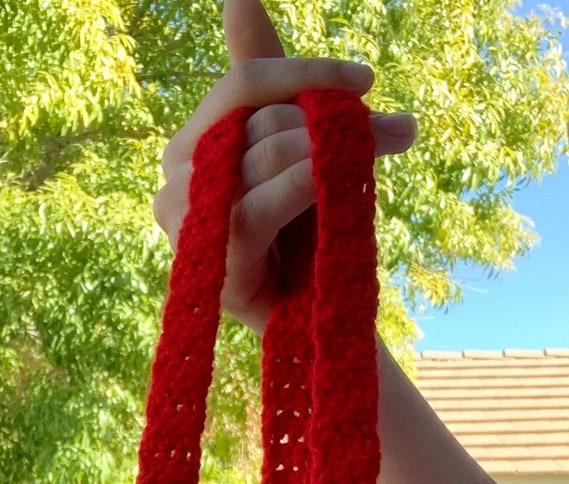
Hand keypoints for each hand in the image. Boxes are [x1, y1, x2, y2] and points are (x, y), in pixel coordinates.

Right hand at [152, 0, 416, 333]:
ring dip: (334, 149)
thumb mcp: (293, 152)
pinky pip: (265, 200)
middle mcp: (174, 178)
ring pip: (267, 152)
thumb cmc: (301, 236)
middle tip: (394, 130)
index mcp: (190, 146)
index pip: (241, 86)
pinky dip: (310, 185)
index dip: (303, 74)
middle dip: (332, 116)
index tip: (366, 82)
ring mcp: (185, 221)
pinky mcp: (212, 257)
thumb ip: (273, 83)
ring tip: (384, 150)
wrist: (317, 322)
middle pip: (257, 116)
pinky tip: (343, 188)